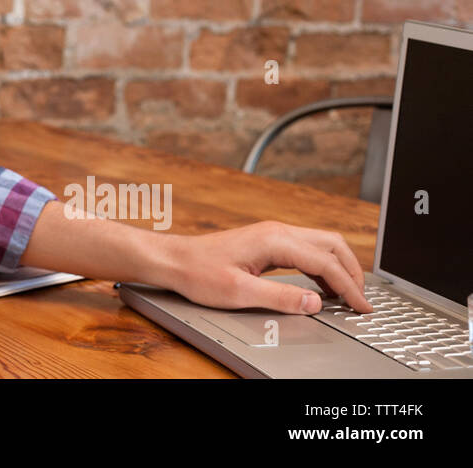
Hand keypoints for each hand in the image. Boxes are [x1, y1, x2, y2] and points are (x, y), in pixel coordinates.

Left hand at [162, 220, 372, 314]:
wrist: (175, 259)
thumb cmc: (199, 273)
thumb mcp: (240, 291)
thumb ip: (281, 297)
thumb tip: (315, 302)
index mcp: (275, 240)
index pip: (327, 262)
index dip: (349, 287)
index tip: (363, 307)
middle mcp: (278, 231)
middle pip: (332, 245)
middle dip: (352, 272)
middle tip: (361, 301)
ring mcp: (274, 234)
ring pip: (322, 245)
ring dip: (340, 268)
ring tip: (349, 297)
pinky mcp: (269, 242)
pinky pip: (307, 250)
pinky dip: (324, 267)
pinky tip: (324, 287)